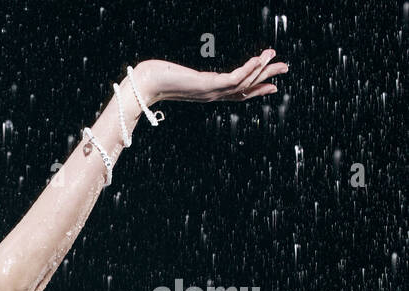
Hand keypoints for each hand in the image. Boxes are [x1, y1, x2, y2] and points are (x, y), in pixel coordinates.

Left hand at [138, 48, 287, 104]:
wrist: (143, 85)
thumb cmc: (156, 78)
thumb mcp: (179, 76)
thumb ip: (189, 77)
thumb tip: (186, 72)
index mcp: (207, 93)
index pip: (237, 93)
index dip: (256, 89)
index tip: (273, 85)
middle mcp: (211, 95)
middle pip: (245, 88)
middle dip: (266, 78)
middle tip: (285, 68)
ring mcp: (210, 92)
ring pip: (243, 83)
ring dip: (261, 70)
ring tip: (275, 57)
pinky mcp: (206, 86)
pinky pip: (233, 79)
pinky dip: (247, 69)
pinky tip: (257, 60)